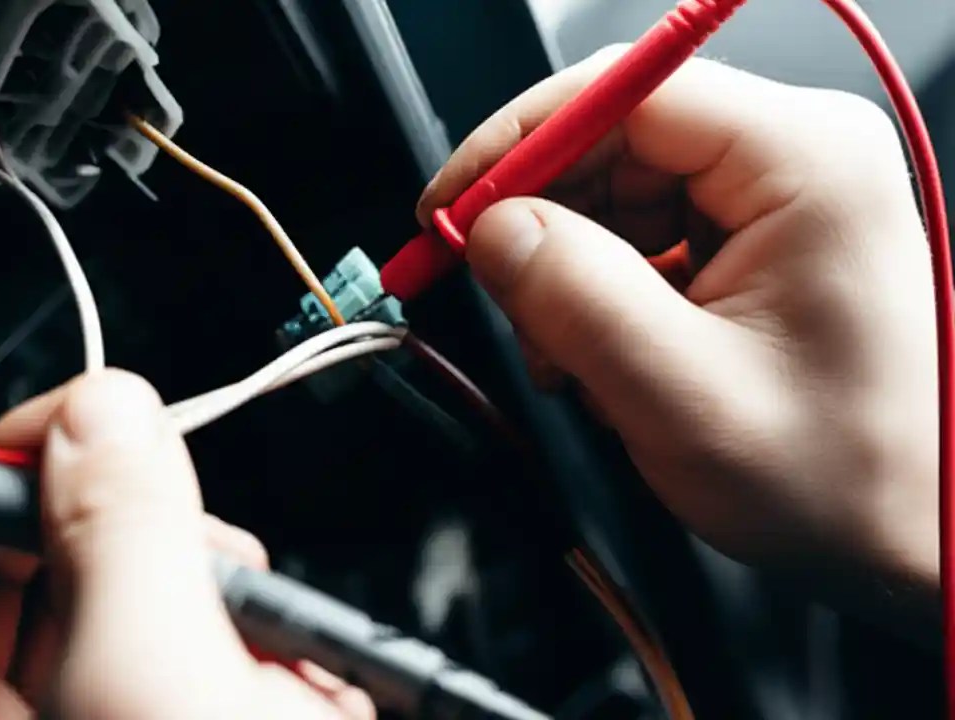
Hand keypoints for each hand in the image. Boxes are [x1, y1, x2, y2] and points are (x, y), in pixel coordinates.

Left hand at [0, 372, 374, 718]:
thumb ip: (121, 534)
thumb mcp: (154, 681)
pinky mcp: (188, 718)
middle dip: (157, 539)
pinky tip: (303, 679)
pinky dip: (274, 646)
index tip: (100, 406)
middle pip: (60, 566)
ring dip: (232, 599)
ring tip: (279, 647)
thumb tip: (107, 411)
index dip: (18, 460)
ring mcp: (110, 719)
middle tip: (212, 549)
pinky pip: (217, 648)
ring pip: (154, 602)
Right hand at [420, 50, 937, 627]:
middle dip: (539, 221)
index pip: (625, 94)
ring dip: (563, 269)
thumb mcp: (683, 397)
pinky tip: (599, 354)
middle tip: (498, 295)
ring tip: (569, 356)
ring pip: (611, 190)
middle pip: (611, 139)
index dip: (518, 143)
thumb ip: (578, 301)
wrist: (900, 533)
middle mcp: (792, 156)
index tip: (450, 208)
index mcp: (804, 162)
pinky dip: (594, 291)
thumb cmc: (836, 477)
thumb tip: (492, 227)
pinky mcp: (747, 234)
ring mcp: (771, 194)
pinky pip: (634, 232)